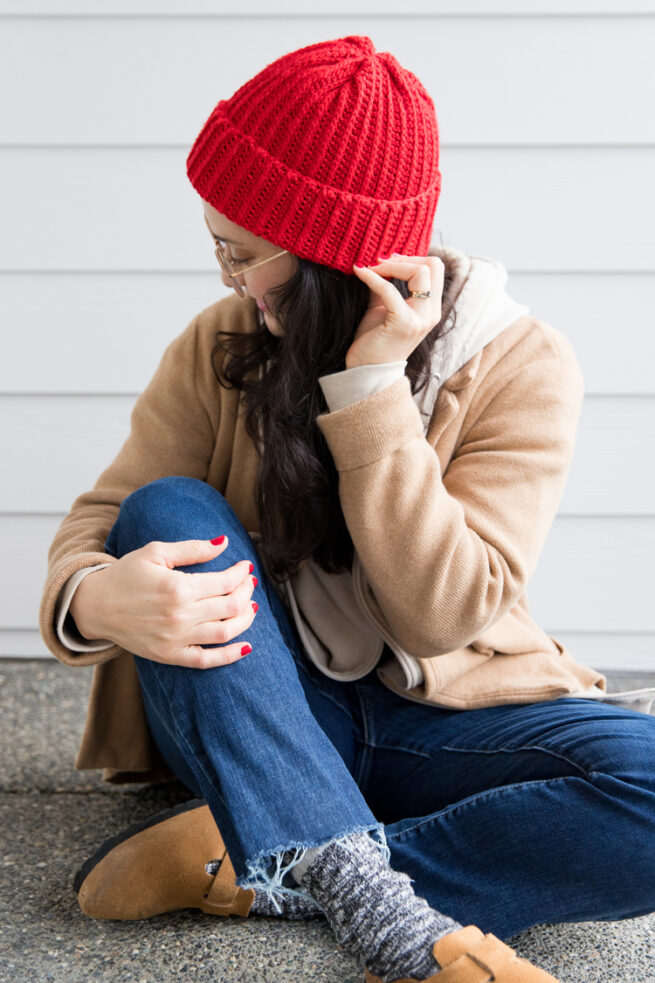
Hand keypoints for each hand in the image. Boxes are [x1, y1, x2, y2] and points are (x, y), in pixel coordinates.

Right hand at [69, 537, 257, 668]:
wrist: (95, 605)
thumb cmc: (125, 575)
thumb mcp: (156, 553)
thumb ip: (192, 548)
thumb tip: (224, 542)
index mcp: (177, 588)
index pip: (225, 582)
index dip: (241, 573)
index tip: (245, 566)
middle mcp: (179, 616)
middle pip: (231, 606)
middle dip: (246, 592)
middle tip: (249, 583)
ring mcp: (175, 639)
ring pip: (226, 632)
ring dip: (246, 619)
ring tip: (251, 607)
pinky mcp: (169, 656)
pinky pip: (207, 661)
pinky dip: (230, 656)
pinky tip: (245, 646)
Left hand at [346, 254, 444, 368]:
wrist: (367, 373)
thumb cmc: (374, 341)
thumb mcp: (382, 309)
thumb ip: (385, 287)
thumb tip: (375, 262)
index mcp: (430, 308)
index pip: (434, 268)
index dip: (411, 258)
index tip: (385, 261)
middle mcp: (431, 313)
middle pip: (433, 265)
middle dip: (404, 258)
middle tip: (379, 262)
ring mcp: (420, 319)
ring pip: (420, 272)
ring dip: (391, 265)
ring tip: (370, 268)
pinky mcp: (404, 324)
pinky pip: (391, 290)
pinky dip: (373, 277)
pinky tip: (359, 272)